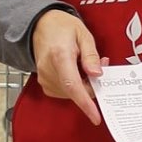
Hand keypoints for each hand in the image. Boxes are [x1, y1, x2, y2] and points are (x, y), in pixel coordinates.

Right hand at [31, 9, 102, 127]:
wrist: (40, 25)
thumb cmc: (62, 27)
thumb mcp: (83, 35)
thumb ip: (91, 55)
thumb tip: (97, 74)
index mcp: (60, 56)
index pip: (73, 85)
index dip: (85, 103)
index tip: (95, 116)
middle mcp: (48, 69)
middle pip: (74, 91)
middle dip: (92, 86)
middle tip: (101, 66)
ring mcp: (44, 77)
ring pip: (70, 93)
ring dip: (84, 85)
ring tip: (87, 65)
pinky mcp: (44, 82)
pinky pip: (64, 92)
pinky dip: (74, 87)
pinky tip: (77, 72)